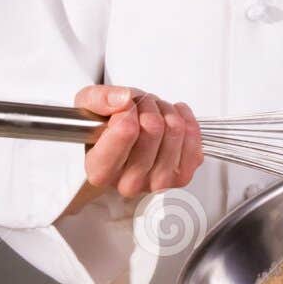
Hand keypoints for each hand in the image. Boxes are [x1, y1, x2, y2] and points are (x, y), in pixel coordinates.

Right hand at [59, 86, 202, 214]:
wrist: (125, 135)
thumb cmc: (106, 124)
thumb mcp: (88, 104)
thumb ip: (99, 99)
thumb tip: (123, 100)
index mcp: (100, 170)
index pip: (125, 132)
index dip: (128, 109)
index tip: (124, 105)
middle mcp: (128, 184)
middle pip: (153, 128)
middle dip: (148, 105)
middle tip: (139, 105)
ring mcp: (157, 183)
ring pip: (175, 130)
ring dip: (166, 111)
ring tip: (154, 112)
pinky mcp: (182, 177)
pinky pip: (194, 139)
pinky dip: (186, 119)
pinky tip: (172, 118)